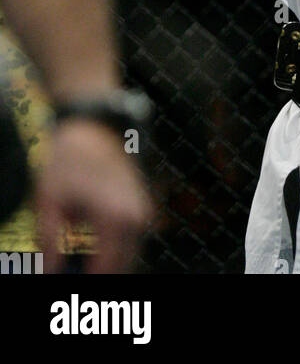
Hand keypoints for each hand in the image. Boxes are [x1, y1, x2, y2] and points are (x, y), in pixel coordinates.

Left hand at [37, 119, 151, 273]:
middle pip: (122, 267)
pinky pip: (132, 241)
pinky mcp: (143, 208)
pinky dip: (115, 249)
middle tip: (75, 273)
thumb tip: (49, 269)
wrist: (97, 127)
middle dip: (99, 273)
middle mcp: (136, 217)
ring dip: (108, 262)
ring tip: (82, 259)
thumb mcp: (48, 199)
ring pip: (129, 256)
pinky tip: (95, 243)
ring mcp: (143, 212)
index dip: (86, 280)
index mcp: (115, 217)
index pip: (106, 270)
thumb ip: (48, 240)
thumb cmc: (70, 160)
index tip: (69, 279)